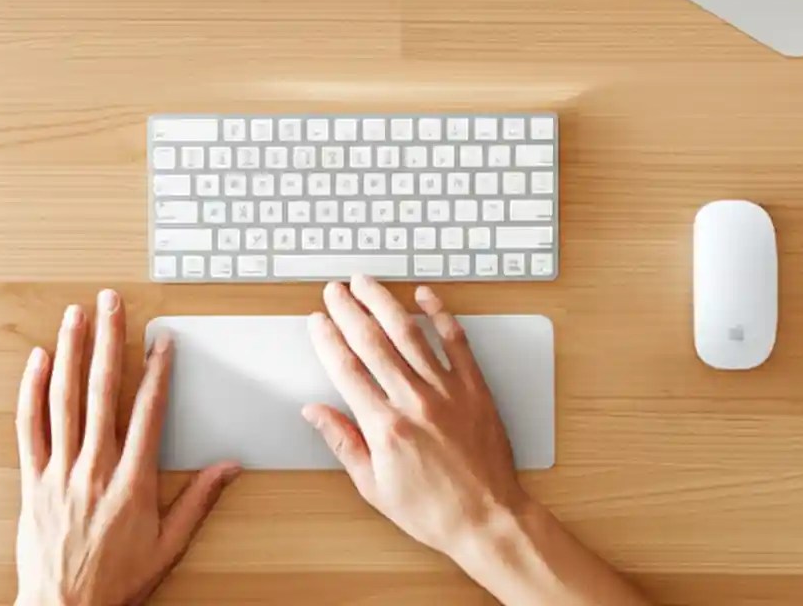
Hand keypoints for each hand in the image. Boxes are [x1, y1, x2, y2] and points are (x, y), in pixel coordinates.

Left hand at [14, 289, 239, 605]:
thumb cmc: (116, 581)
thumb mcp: (169, 545)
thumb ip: (198, 501)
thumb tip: (228, 468)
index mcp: (131, 482)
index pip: (148, 413)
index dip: (157, 372)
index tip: (162, 342)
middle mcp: (94, 469)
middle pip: (102, 392)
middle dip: (109, 342)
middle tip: (111, 305)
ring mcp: (59, 472)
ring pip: (64, 400)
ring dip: (70, 353)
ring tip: (75, 317)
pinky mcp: (33, 481)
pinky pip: (30, 427)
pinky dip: (32, 391)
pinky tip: (38, 362)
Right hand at [301, 275, 526, 555]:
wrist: (487, 519)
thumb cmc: (432, 510)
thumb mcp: (373, 486)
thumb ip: (343, 442)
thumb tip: (315, 411)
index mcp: (385, 426)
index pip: (346, 370)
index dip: (327, 340)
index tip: (317, 322)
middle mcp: (414, 401)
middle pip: (372, 342)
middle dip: (349, 310)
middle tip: (334, 290)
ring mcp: (447, 390)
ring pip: (409, 333)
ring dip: (384, 303)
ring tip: (366, 283)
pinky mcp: (475, 388)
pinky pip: (456, 341)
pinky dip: (439, 314)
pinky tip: (425, 296)